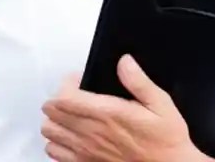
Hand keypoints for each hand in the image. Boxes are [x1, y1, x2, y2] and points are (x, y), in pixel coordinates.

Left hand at [40, 55, 210, 161]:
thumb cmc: (165, 138)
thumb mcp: (160, 103)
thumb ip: (139, 81)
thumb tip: (124, 61)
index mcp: (107, 114)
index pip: (65, 97)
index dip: (66, 84)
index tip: (78, 80)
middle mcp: (91, 133)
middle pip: (52, 113)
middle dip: (59, 99)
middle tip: (74, 95)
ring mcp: (85, 152)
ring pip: (49, 133)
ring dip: (55, 121)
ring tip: (70, 115)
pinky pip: (54, 153)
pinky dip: (57, 143)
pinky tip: (71, 137)